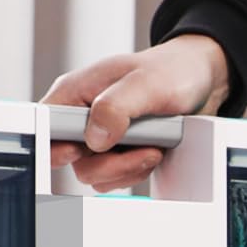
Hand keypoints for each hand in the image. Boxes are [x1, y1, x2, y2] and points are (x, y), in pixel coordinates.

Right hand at [42, 35, 230, 191]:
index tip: (76, 152)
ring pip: (95, 173)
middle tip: (141, 149)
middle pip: (72, 159)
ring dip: (127, 169)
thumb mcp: (146, 83)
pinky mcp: (118, 151)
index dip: (54, 145)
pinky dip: (135, 171)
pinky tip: (153, 152)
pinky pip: (115, 177)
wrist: (201, 79)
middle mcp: (83, 117)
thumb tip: (95, 136)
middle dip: (109, 163)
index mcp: (75, 93)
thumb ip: (116, 106)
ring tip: (152, 146)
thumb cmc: (173, 70)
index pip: (45, 126)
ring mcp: (100, 136)